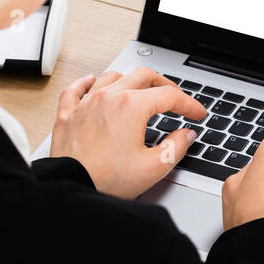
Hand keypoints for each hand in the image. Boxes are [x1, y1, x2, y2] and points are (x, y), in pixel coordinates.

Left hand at [50, 67, 206, 197]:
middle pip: (143, 76)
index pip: (169, 96)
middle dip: (165, 85)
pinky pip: (76, 89)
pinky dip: (86, 82)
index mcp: (131, 106)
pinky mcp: (67, 115)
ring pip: (112, 76)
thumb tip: (184, 135)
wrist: (70, 188)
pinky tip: (92, 81)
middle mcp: (108, 97)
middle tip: (175, 98)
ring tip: (141, 89)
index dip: (189, 104)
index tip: (196, 113)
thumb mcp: (153, 167)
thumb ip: (176, 147)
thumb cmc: (106, 180)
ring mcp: (85, 104)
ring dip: (131, 80)